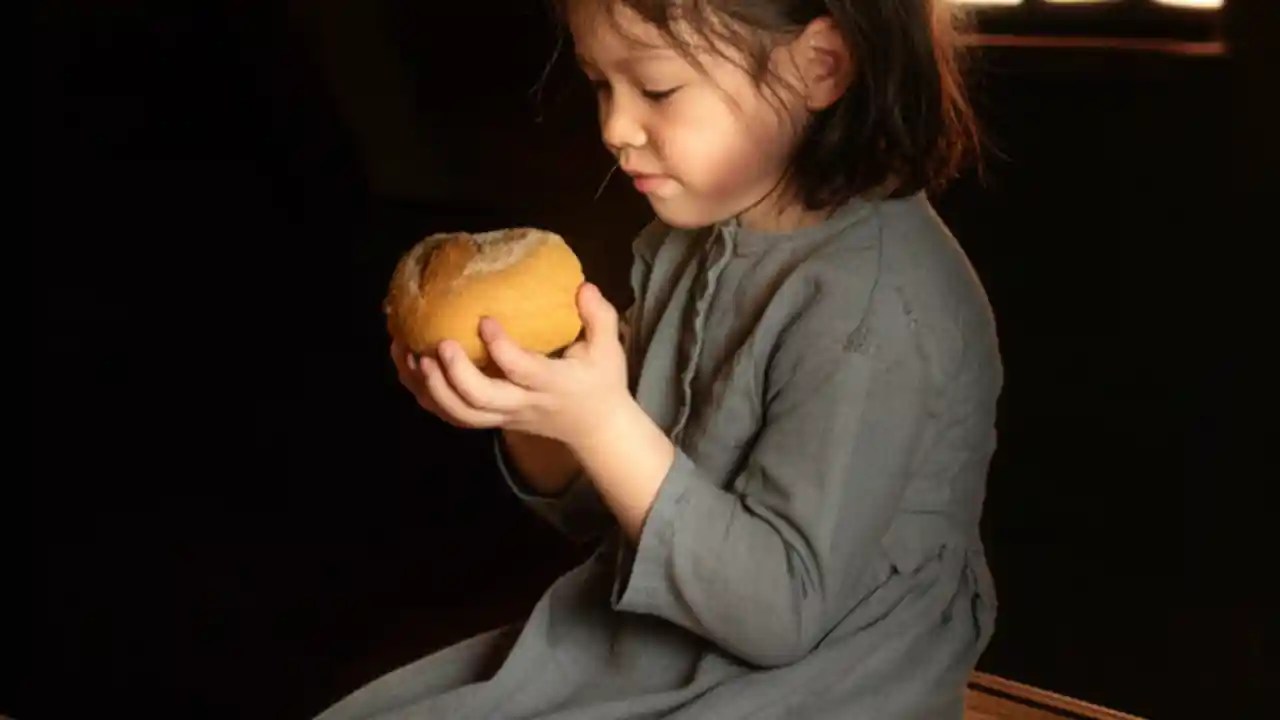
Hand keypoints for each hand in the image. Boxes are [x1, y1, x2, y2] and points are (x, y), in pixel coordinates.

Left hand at [396, 282, 632, 447]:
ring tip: (409, 354)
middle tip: (439, 343)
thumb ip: (598, 316)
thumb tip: (581, 285)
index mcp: (550, 384)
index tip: (484, 319)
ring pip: (459, 413)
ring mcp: (503, 417)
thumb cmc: (600, 383)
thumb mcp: (609, 349)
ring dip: (430, 386)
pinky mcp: (491, 421)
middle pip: (480, 399)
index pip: (520, 370)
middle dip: (454, 373)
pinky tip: (408, 368)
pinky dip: (425, 395)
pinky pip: (451, 416)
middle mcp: (522, 404)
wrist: (595, 430)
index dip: (499, 348)